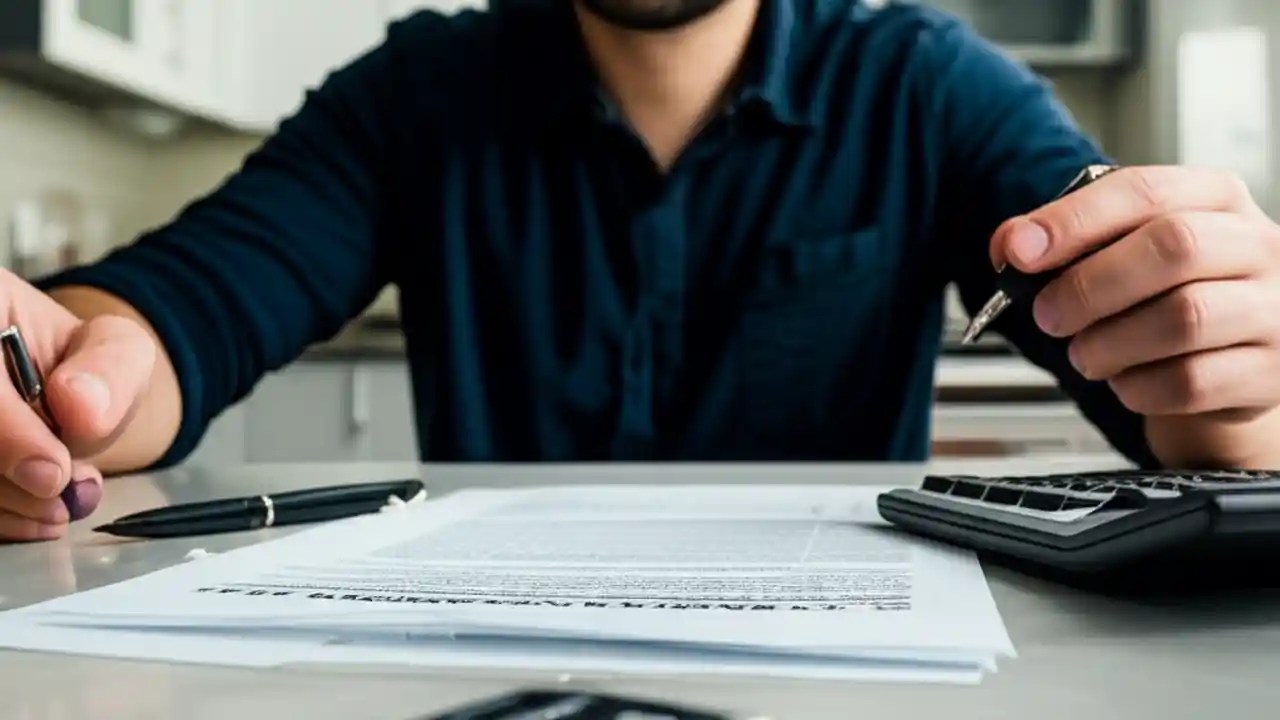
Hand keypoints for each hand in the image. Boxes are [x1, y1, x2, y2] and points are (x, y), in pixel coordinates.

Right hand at [0, 269, 155, 540]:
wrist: (65, 396)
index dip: (6, 431)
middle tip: (60, 498)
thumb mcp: (120, 351)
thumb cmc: (84, 368)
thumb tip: (79, 405)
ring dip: (3, 505)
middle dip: (8, 480)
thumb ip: (112, 367)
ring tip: (55, 507)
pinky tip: (32, 517)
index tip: (54, 472)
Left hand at [990, 166, 1279, 468]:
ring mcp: (1273, 310)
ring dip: (1108, 343)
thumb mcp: (1118, 255)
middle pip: (1175, 246)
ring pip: (1184, 317)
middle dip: (1090, 285)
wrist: (1227, 367)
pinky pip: (1192, 381)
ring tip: (1084, 354)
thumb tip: (1011, 243)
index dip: (1074, 220)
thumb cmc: (1165, 298)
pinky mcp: (1269, 374)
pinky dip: (1138, 387)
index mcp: (1215, 199)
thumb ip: (1062, 241)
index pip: (1145, 190)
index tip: (1021, 251)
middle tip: (1048, 315)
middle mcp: (1257, 246)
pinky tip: (1126, 380)